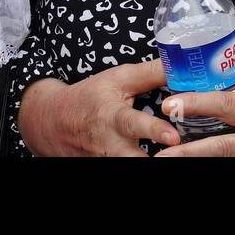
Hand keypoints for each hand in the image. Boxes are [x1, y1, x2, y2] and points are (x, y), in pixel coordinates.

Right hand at [17, 59, 180, 156]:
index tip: (174, 136)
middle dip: (157, 159)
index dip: (154, 130)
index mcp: (112, 117)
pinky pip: (127, 167)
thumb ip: (151, 73)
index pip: (133, 124)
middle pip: (133, 160)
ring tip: (174, 156)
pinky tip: (160, 156)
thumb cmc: (90, 97)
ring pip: (130, 165)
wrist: (53, 122)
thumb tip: (181, 66)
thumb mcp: (119, 78)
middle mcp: (109, 144)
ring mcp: (106, 160)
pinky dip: (140, 161)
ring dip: (152, 161)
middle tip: (177, 153)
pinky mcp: (105, 167)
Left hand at [154, 74, 234, 156]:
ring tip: (170, 160)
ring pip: (225, 159)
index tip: (171, 102)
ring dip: (197, 159)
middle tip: (162, 149)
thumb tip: (221, 79)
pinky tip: (197, 159)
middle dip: (188, 150)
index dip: (197, 103)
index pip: (226, 103)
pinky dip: (218, 160)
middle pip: (219, 146)